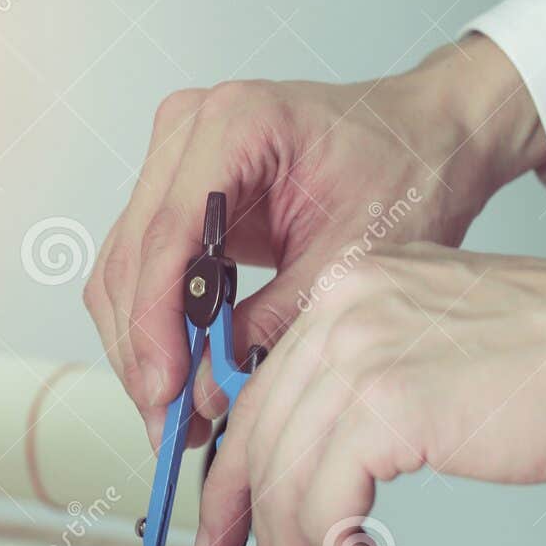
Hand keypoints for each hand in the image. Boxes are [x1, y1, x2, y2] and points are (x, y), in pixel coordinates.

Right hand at [83, 35, 545, 448]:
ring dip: (139, 345)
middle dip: (143, 349)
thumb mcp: (351, 257)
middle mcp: (188, 130)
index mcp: (235, 124)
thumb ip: (272, 321)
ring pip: (122, 268)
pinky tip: (177, 372)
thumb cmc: (403, 170)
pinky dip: (153, 325)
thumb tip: (207, 390)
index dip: (155, 324)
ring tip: (174, 410)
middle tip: (167, 421)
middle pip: (131, 257)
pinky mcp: (174, 189)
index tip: (164, 389)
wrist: (423, 136)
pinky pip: (142, 266)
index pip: (167, 236)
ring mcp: (173, 158)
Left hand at [196, 244, 545, 545]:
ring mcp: (356, 358)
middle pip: (263, 452)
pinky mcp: (385, 409)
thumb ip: (376, 392)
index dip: (237, 482)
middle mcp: (338, 316)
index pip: (261, 402)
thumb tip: (330, 471)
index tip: (233, 535)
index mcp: (346, 297)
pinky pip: (329, 515)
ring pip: (289, 495)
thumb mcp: (441, 355)